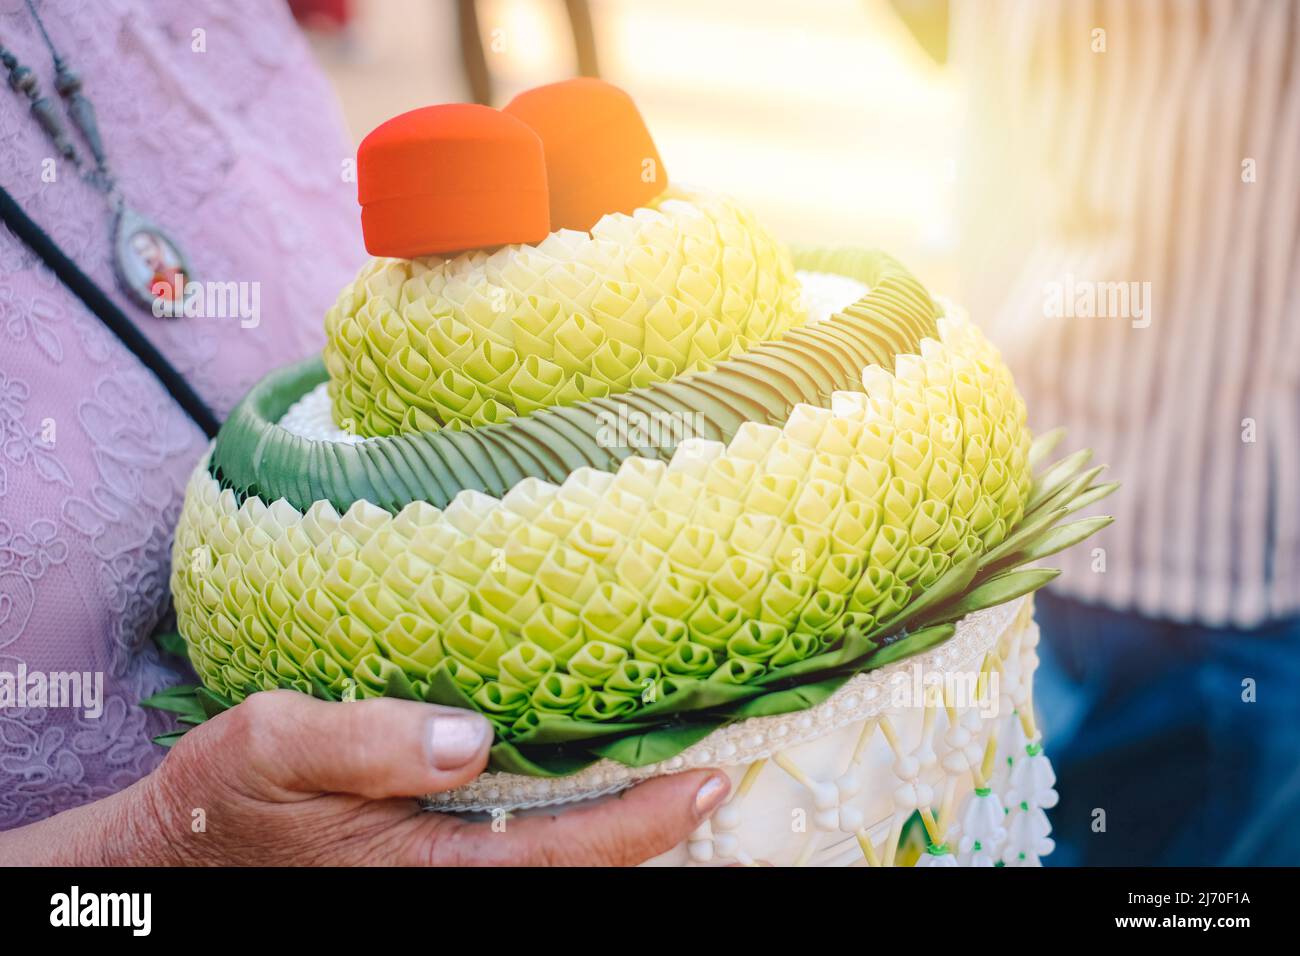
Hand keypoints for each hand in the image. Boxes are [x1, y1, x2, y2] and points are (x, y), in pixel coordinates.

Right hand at [0, 690, 729, 865]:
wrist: (169, 859)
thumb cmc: (219, 802)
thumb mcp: (271, 747)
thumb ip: (367, 743)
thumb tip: (472, 737)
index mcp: (423, 866)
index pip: (558, 856)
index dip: (639, 825)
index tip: (703, 784)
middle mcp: (444, 879)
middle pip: (574, 868)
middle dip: (650, 827)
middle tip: (714, 768)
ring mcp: (437, 872)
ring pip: (551, 860)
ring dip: (617, 824)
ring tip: (673, 766)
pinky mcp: (424, 856)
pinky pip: (517, 846)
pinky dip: (569, 818)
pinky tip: (588, 774)